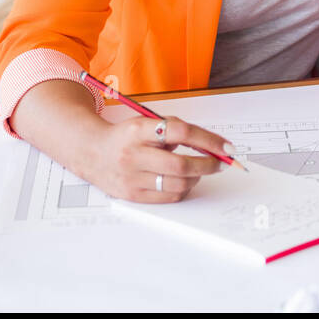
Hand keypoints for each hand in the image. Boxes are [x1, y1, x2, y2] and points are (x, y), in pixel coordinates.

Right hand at [82, 114, 234, 201]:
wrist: (93, 153)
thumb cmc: (126, 137)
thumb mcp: (146, 123)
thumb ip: (174, 130)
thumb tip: (212, 145)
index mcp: (138, 130)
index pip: (180, 132)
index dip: (208, 140)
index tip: (226, 146)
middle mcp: (133, 154)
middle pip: (181, 164)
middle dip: (208, 164)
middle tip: (220, 162)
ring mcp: (132, 177)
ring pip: (177, 183)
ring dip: (197, 177)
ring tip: (200, 170)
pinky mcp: (132, 195)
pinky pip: (168, 196)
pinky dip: (183, 188)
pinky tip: (185, 180)